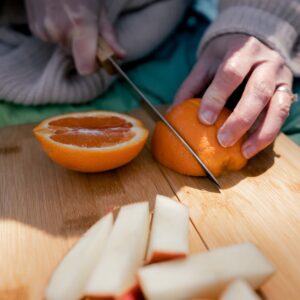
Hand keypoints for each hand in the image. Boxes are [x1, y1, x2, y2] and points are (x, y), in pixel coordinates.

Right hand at [25, 0, 125, 74]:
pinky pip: (53, 41)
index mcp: (80, 25)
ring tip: (71, 18)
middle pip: (78, 58)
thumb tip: (121, 55)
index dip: (94, 66)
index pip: (86, 67)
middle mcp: (60, 31)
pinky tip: (59, 16)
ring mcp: (45, 30)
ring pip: (65, 49)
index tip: (99, 59)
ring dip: (71, 40)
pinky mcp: (35, 29)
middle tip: (87, 29)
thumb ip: (109, 35)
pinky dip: (58, 33)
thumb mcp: (100, 8)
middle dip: (85, 49)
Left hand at [174, 34, 292, 157]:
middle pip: (258, 92)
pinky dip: (268, 133)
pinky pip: (282, 115)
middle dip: (240, 119)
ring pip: (277, 106)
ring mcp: (280, 78)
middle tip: (223, 141)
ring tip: (243, 152)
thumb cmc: (225, 55)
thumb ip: (191, 86)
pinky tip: (253, 147)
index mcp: (242, 51)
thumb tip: (174, 113)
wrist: (254, 39)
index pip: (230, 73)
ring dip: (260, 133)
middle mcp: (266, 62)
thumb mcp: (206, 64)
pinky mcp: (287, 91)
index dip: (217, 97)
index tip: (204, 119)